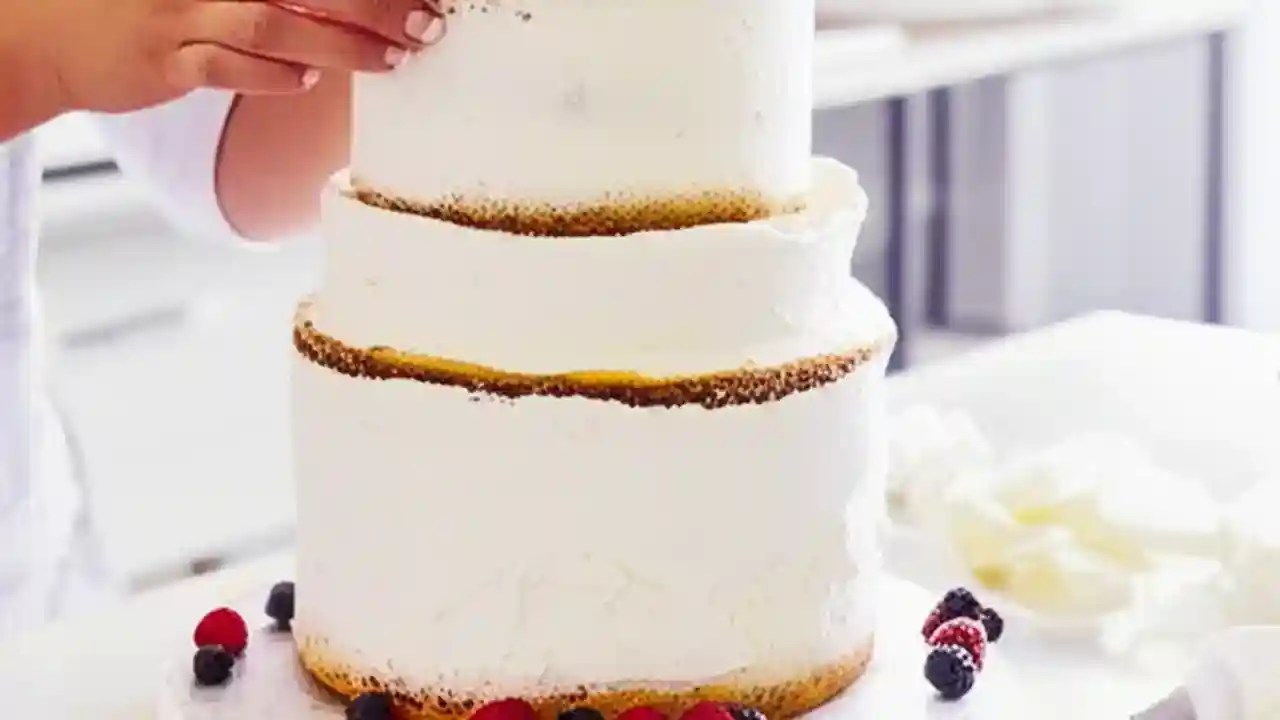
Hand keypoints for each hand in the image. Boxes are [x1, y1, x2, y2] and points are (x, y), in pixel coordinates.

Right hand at [29, 0, 444, 113]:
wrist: (46, 30)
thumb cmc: (145, 0)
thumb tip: (345, 6)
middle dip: (374, 4)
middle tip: (426, 25)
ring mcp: (177, 10)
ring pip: (274, 24)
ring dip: (342, 44)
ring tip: (393, 59)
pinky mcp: (160, 59)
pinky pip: (225, 68)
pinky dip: (273, 75)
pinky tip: (307, 80)